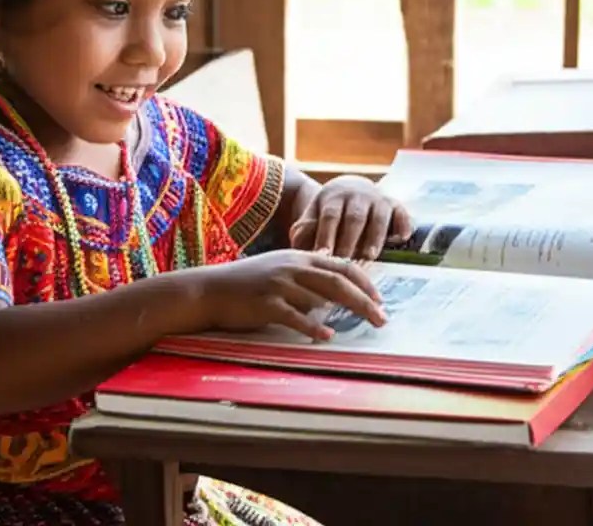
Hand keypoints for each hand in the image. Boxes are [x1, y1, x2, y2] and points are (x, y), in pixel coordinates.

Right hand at [188, 250, 387, 340]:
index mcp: (298, 257)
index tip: (380, 299)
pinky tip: (327, 335)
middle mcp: (292, 267)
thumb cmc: (245, 284)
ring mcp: (279, 284)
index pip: (341, 265)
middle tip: (383, 317)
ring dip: (350, 310)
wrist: (209, 290)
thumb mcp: (278, 271)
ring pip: (323, 296)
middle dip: (366, 299)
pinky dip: (313, 326)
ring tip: (368, 324)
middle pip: (339, 280)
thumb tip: (331, 293)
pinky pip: (295, 315)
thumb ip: (304, 277)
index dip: (364, 282)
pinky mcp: (266, 303)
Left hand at [289, 175, 412, 259]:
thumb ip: (305, 231)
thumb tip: (300, 250)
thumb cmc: (328, 212)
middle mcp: (357, 195)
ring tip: (370, 256)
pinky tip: (400, 240)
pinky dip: (403, 225)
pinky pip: (402, 214)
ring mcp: (378, 200)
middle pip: (354, 218)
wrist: (350, 187)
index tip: (322, 256)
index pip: (330, 216)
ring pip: (378, 217)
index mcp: (334, 197)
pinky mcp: (396, 206)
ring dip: (375, 236)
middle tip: (345, 264)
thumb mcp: (313, 215)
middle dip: (350, 241)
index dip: (327, 235)